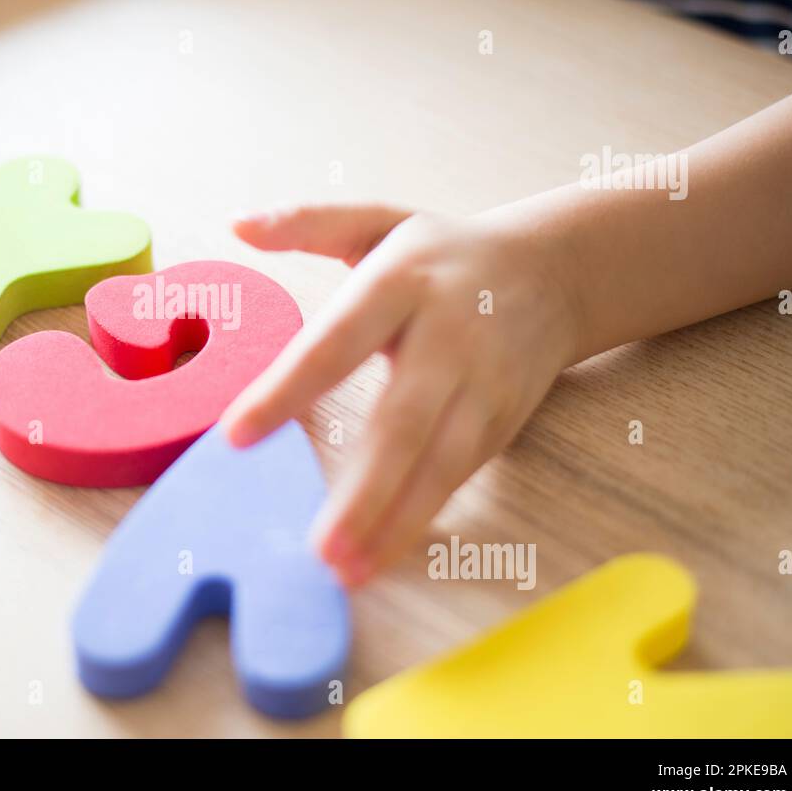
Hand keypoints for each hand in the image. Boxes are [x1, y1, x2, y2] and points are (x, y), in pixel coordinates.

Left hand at [219, 204, 578, 587]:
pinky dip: (420, 517)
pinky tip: (380, 553)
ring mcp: (483, 381)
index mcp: (401, 282)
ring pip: (441, 460)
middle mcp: (448, 334)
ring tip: (347, 568)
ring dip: (396, 519)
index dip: (289, 389)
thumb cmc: (442, 253)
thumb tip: (236, 224)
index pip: (336, 342)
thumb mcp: (378, 221)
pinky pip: (457, 475)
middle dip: (364, 488)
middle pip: (403, 419)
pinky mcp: (502, 418)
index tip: (237, 435)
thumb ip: (308, 222)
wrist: (555, 270)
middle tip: (318, 547)